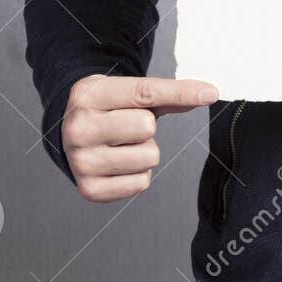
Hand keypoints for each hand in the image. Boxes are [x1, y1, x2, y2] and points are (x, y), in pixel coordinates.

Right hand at [62, 75, 217, 202]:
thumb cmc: (108, 109)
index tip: (210, 93)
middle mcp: (78, 128)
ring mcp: (81, 161)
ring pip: (148, 157)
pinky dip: (138, 175)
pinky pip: (141, 184)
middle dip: (147, 127)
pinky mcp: (89, 189)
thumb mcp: (129, 93)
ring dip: (144, 152)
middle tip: (126, 126)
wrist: (70, 133)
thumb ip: (168, 93)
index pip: (144, 92)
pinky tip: (118, 164)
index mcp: (89, 95)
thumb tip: (208, 93)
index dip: (181, 92)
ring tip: (122, 145)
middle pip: (147, 127)